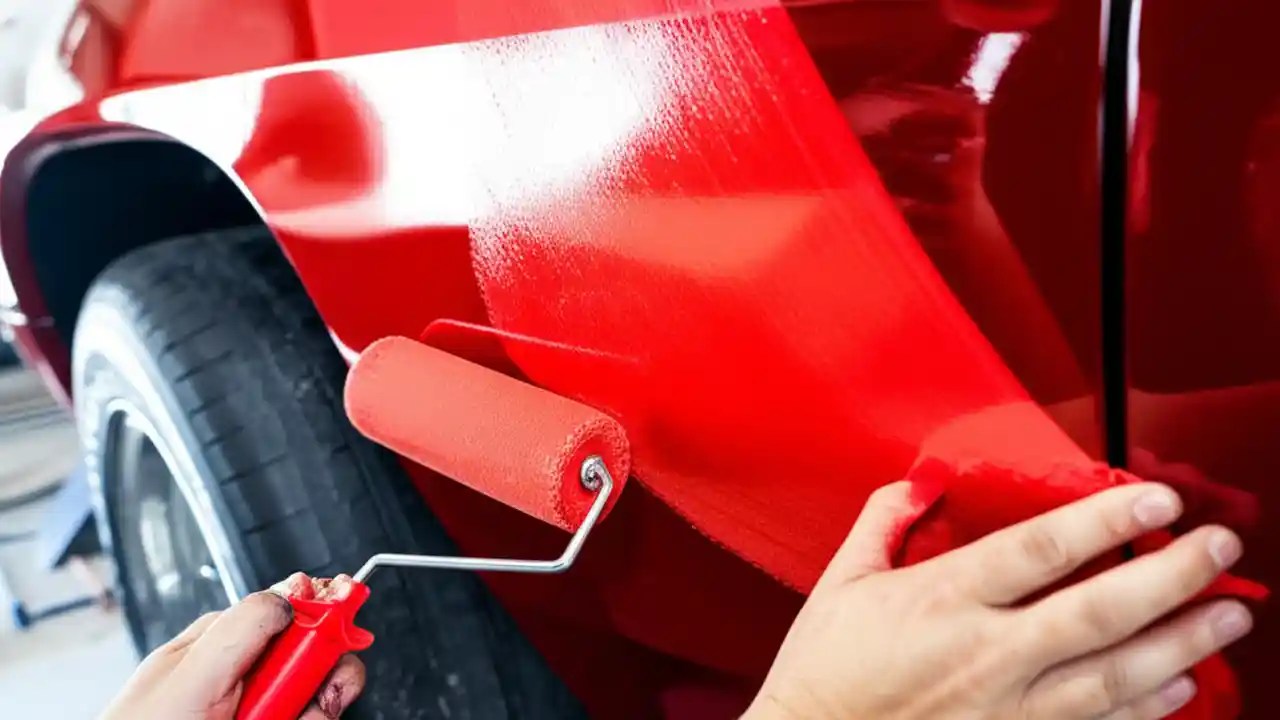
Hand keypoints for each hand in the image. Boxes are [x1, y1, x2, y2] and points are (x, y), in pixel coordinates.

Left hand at [100, 577, 364, 719]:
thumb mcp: (190, 672)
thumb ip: (241, 626)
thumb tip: (293, 592)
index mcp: (227, 638)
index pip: (298, 610)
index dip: (329, 619)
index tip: (345, 635)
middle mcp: (247, 671)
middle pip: (319, 660)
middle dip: (323, 681)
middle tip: (302, 703)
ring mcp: (257, 707)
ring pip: (316, 703)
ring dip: (309, 716)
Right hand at [746, 482, 1252, 719]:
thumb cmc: (823, 675)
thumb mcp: (840, 584)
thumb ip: (884, 521)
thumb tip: (923, 479)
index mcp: (941, 599)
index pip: (1040, 549)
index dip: (1105, 519)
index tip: (1154, 498)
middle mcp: (986, 655)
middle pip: (1099, 611)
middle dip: (1172, 574)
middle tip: (1219, 546)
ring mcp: (1008, 710)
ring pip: (1116, 676)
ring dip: (1183, 642)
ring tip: (1229, 614)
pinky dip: (1148, 709)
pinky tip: (1183, 685)